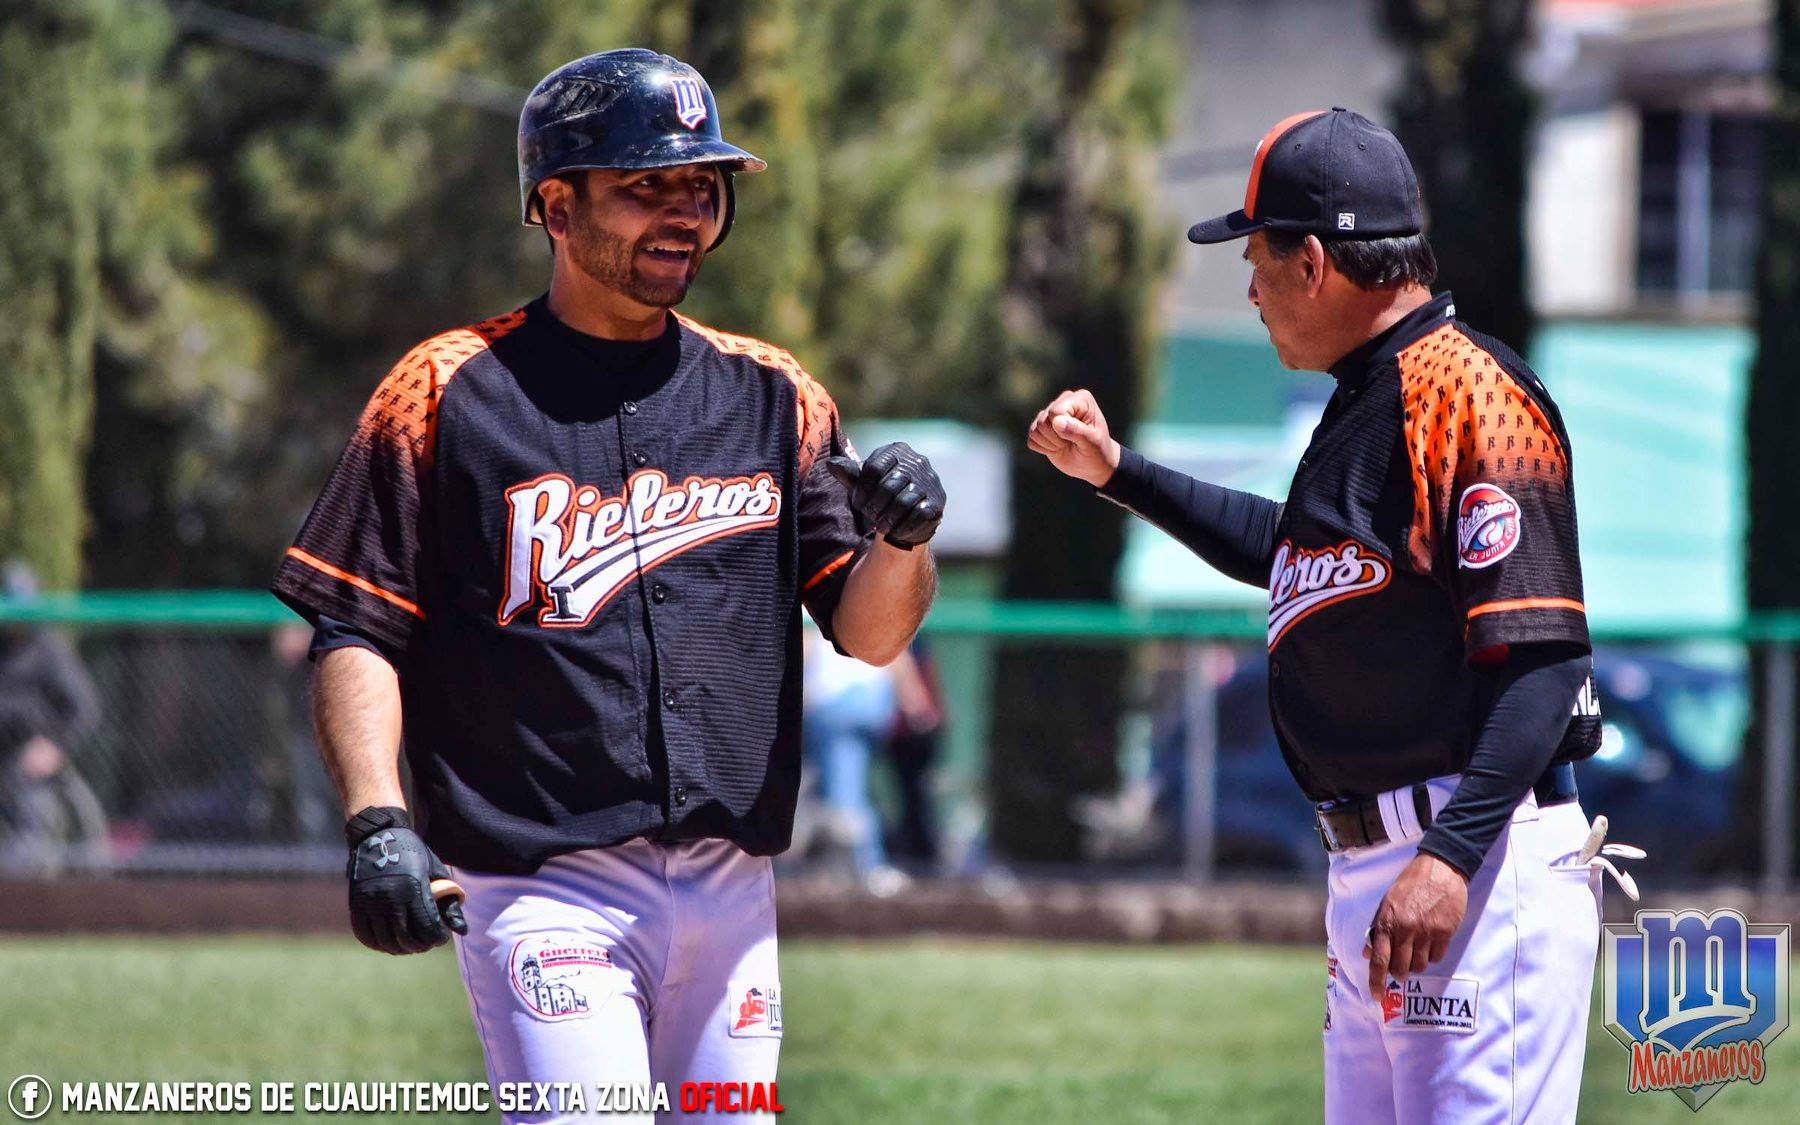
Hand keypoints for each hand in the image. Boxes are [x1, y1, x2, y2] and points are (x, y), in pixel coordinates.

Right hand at [345, 807, 467, 954]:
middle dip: (420, 946)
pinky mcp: (356, 904)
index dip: (436, 938)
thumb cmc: (413, 854)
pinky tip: (388, 943)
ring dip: (400, 948)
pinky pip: (365, 935)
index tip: (440, 937)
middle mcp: (391, 898)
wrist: (379, 836)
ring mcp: (371, 902)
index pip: (426, 928)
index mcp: (413, 888)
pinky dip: (377, 944)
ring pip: (385, 940)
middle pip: (406, 939)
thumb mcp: (435, 872)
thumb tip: (462, 930)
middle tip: (426, 944)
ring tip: (409, 946)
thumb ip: (448, 902)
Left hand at [826, 442, 944, 548]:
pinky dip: (904, 525)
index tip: (857, 504)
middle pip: (889, 485)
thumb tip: (831, 464)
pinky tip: (895, 531)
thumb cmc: (880, 495)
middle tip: (869, 516)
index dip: (862, 488)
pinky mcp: (938, 501)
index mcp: (896, 451)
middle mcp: (917, 462)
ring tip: (880, 528)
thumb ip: (848, 473)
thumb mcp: (863, 483)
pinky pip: (920, 514)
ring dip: (888, 518)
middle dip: (875, 505)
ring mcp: (930, 481)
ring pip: (904, 501)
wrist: (906, 515)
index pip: (875, 467)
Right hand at [1026, 389, 1120, 486]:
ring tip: (1066, 444)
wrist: (1093, 464)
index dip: (1062, 429)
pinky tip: (1058, 447)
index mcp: (1080, 399)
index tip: (1078, 437)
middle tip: (1072, 442)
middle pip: (1043, 421)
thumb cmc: (1098, 452)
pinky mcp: (1041, 427)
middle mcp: (1064, 401)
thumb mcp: (1092, 443)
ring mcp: (1051, 413)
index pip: (1055, 411)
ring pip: (1035, 429)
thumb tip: (1057, 421)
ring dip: (1050, 444)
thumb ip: (1076, 431)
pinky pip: (1031, 439)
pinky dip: (1043, 448)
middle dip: (1056, 438)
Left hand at [1364, 851, 1467, 997]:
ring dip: (1416, 964)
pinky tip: (1430, 942)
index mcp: (1387, 921)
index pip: (1379, 959)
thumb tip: (1367, 952)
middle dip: (1399, 972)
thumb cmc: (1410, 884)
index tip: (1376, 996)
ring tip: (1416, 950)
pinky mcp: (1445, 932)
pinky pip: (1437, 957)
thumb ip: (1377, 928)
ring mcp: (1427, 932)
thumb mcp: (1387, 902)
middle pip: (1401, 969)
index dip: (1376, 981)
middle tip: (1401, 965)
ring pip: (1420, 966)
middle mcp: (1406, 930)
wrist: (1440, 869)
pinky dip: (1432, 955)